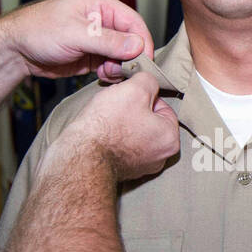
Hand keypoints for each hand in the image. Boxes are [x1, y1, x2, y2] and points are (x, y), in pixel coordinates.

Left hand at [0, 0, 154, 83]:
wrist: (16, 50)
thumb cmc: (38, 31)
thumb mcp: (74, 34)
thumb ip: (107, 41)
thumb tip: (137, 46)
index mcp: (100, 4)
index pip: (134, 22)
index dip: (142, 42)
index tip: (144, 62)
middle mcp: (103, 20)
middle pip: (131, 40)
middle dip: (130, 58)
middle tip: (122, 72)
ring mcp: (98, 39)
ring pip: (123, 56)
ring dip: (120, 68)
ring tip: (106, 74)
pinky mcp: (92, 56)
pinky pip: (112, 66)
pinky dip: (111, 74)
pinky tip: (101, 76)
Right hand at [53, 72, 179, 182]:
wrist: (81, 156)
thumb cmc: (107, 125)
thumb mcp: (135, 89)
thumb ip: (149, 80)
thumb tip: (149, 82)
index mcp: (170, 139)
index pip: (163, 106)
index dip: (144, 97)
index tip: (129, 98)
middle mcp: (161, 157)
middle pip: (150, 121)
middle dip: (134, 111)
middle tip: (117, 109)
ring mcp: (143, 166)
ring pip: (136, 133)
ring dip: (124, 124)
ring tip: (108, 121)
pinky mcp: (125, 171)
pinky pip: (124, 146)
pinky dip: (115, 139)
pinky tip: (104, 135)